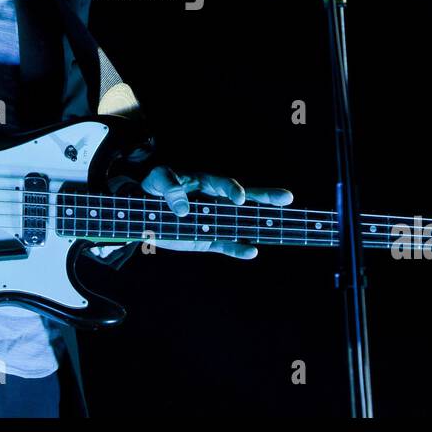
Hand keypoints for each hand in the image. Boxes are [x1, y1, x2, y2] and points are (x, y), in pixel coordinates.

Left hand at [138, 165, 294, 258]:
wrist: (143, 210)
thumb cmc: (153, 187)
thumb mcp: (157, 179)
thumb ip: (170, 188)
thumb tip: (184, 209)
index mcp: (206, 182)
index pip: (224, 184)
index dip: (232, 189)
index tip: (238, 198)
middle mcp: (215, 200)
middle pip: (247, 198)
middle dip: (266, 198)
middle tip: (287, 198)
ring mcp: (214, 221)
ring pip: (242, 222)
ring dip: (259, 226)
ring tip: (280, 229)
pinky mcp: (207, 239)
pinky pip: (226, 244)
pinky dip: (238, 248)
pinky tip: (252, 251)